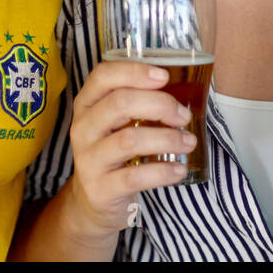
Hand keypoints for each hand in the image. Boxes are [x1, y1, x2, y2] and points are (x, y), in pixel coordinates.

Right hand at [61, 60, 195, 239]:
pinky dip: (162, 172)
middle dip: (159, 105)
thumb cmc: (115, 150)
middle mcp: (83, 128)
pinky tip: (179, 169)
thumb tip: (186, 85)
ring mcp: (88, 160)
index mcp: (87, 104)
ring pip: (129, 140)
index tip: (164, 76)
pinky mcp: (99, 189)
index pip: (103, 76)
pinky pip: (134, 177)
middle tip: (184, 115)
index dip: (134, 71)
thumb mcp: (118, 122)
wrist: (93, 200)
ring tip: (189, 142)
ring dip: (167, 139)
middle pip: (119, 103)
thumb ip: (140, 100)